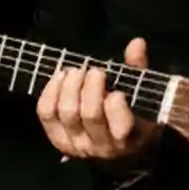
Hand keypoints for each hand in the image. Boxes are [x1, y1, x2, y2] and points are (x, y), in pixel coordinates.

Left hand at [36, 37, 161, 160]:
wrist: (113, 145)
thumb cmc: (132, 115)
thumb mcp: (142, 95)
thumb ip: (138, 69)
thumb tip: (137, 43)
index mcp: (128, 138)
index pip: (120, 126)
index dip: (115, 105)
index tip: (117, 91)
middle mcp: (101, 146)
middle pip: (90, 114)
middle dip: (91, 86)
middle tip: (95, 71)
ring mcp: (76, 144)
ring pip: (66, 112)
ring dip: (70, 85)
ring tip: (77, 71)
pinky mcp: (56, 138)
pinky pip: (46, 112)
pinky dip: (51, 90)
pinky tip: (61, 76)